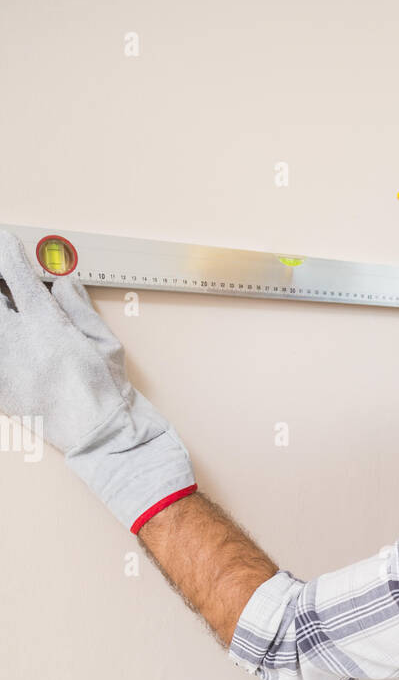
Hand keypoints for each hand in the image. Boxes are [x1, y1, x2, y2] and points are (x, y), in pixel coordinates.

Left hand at [0, 229, 196, 530]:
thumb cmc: (107, 392)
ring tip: (4, 314)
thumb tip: (61, 280)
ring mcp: (4, 367)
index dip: (5, 251)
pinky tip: (7, 346)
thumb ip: (78, 305)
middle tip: (0, 284)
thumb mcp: (104, 340)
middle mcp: (20, 342)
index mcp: (49, 324)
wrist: (101, 438)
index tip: (4, 241)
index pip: (17, 273)